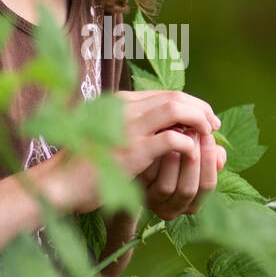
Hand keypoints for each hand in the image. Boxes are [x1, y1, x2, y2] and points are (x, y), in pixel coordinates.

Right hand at [45, 90, 223, 214]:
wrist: (61, 183)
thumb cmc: (84, 164)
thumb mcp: (108, 135)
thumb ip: (131, 125)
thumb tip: (162, 126)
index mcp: (120, 102)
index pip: (165, 93)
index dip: (191, 104)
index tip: (204, 118)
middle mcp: (125, 107)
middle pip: (175, 97)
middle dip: (200, 109)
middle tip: (214, 126)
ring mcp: (129, 127)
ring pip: (177, 110)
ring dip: (198, 121)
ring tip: (208, 135)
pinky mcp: (134, 150)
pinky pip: (172, 139)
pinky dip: (188, 144)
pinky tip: (192, 154)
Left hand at [136, 125, 227, 220]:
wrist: (139, 164)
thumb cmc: (175, 160)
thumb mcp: (195, 160)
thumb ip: (211, 156)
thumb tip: (220, 154)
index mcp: (192, 204)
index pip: (207, 186)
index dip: (210, 160)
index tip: (209, 136)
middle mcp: (173, 209)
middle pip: (188, 189)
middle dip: (194, 159)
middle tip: (193, 132)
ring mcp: (153, 203)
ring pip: (167, 186)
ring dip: (174, 160)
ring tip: (176, 135)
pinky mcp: (136, 192)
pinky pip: (148, 178)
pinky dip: (155, 159)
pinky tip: (158, 138)